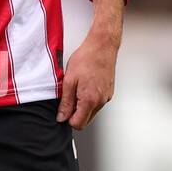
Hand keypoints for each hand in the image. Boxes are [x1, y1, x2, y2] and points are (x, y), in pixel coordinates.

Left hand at [56, 0, 124, 129]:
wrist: (102, 46)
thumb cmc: (86, 59)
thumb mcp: (69, 81)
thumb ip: (66, 102)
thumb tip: (62, 117)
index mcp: (89, 100)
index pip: (78, 124)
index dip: (68, 119)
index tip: (63, 110)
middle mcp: (100, 101)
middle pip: (86, 120)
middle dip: (75, 113)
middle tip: (69, 97)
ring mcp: (106, 97)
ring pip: (92, 112)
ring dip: (83, 106)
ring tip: (78, 88)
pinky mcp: (109, 92)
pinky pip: (98, 103)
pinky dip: (90, 99)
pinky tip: (86, 85)